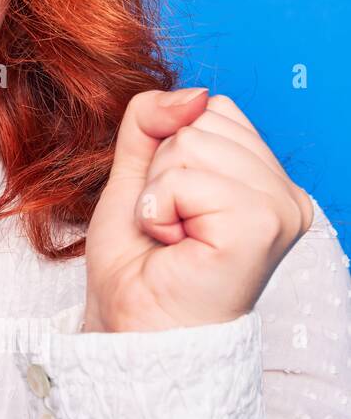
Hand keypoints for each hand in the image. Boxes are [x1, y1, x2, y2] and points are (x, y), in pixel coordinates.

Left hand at [83, 88, 313, 332]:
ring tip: (173, 238)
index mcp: (266, 180)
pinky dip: (160, 209)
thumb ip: (153, 121)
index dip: (168, 153)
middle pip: (199, 123)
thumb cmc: (140, 264)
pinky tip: (175, 245)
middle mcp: (286, 194)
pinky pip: (186, 178)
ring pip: (189, 145)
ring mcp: (280, 210)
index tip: (173, 207)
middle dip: (161, 174)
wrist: (133, 326)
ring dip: (158, 194)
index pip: (212, 110)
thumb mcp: (136, 174)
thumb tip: (195, 92)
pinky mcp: (260, 226)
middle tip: (170, 227)